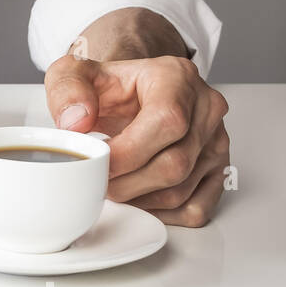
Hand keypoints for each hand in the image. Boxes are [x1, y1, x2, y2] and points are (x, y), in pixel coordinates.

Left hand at [44, 53, 230, 225]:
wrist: (132, 92)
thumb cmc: (109, 86)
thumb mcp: (75, 72)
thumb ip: (68, 89)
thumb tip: (76, 122)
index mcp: (177, 78)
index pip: (166, 121)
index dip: (128, 152)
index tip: (97, 162)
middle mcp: (206, 108)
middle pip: (175, 163)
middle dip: (126, 182)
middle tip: (99, 180)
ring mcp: (216, 141)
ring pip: (182, 190)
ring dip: (139, 200)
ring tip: (113, 186)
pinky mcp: (218, 169)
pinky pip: (196, 207)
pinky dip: (161, 214)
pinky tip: (137, 197)